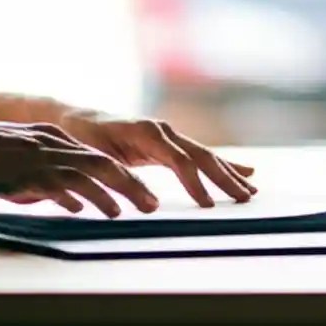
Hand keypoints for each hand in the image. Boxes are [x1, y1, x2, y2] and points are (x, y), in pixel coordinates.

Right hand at [0, 119, 159, 217]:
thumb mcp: (23, 159)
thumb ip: (51, 178)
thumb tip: (76, 203)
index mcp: (52, 136)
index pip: (98, 155)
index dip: (123, 175)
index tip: (142, 190)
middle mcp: (51, 144)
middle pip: (104, 163)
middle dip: (132, 184)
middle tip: (153, 204)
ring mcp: (39, 157)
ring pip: (90, 173)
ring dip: (114, 194)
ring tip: (132, 212)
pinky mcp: (24, 173)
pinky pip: (58, 186)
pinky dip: (76, 198)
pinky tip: (87, 212)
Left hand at [57, 110, 255, 207]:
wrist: (73, 119)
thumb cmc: (80, 139)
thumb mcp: (93, 158)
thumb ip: (119, 176)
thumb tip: (148, 203)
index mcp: (146, 132)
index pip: (179, 161)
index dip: (195, 183)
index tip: (208, 206)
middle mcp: (163, 130)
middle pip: (201, 156)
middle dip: (225, 178)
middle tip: (244, 198)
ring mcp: (169, 135)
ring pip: (206, 155)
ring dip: (230, 173)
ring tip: (252, 189)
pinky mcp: (170, 142)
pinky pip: (201, 155)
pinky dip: (224, 164)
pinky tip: (246, 171)